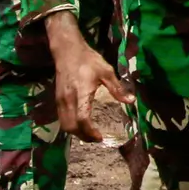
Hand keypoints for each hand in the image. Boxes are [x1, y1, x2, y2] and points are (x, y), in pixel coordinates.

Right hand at [46, 10, 132, 141]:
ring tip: (89, 134)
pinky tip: (80, 124)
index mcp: (81, 94)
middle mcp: (67, 100)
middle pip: (71, 127)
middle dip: (83, 136)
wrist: (67, 51)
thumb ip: (117, 88)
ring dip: (76, 133)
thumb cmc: (88, 60)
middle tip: (96, 138)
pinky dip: (70, 125)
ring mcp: (60, 100)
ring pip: (64, 124)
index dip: (90, 132)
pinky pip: (62, 118)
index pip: (82, 119)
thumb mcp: (106, 71)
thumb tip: (131, 101)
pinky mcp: (57, 99)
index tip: (100, 137)